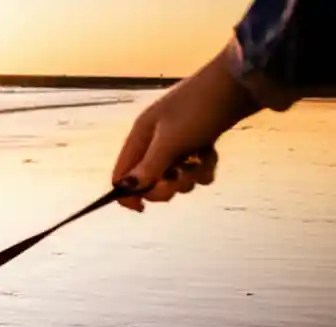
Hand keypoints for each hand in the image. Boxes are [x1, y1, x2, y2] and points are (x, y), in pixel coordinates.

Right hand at [112, 44, 260, 210]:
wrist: (241, 82)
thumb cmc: (200, 108)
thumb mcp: (171, 141)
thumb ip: (149, 168)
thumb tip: (125, 189)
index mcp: (140, 135)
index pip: (122, 173)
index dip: (129, 192)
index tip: (143, 207)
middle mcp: (155, 139)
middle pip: (149, 179)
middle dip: (166, 185)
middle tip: (180, 179)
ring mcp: (179, 140)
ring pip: (175, 176)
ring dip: (189, 177)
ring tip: (201, 162)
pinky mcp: (200, 141)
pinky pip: (195, 168)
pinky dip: (203, 167)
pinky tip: (212, 155)